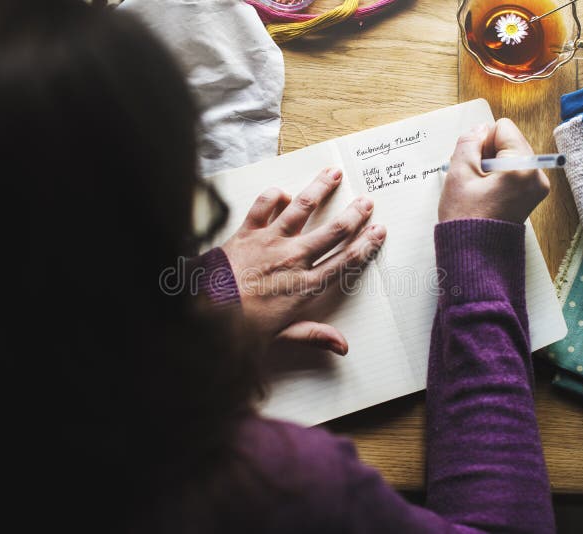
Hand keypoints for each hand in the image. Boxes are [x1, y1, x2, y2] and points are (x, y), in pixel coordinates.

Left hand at [221, 168, 385, 354]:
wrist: (203, 312)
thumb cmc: (240, 327)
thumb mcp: (280, 336)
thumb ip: (313, 335)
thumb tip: (343, 347)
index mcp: (305, 286)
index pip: (344, 261)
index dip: (365, 244)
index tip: (379, 230)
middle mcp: (293, 259)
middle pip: (332, 231)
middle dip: (353, 214)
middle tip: (366, 200)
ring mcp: (270, 241)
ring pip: (302, 208)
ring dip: (320, 189)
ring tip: (333, 173)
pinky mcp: (247, 231)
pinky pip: (263, 206)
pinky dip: (273, 196)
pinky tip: (282, 192)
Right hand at [438, 118, 549, 223]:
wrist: (474, 254)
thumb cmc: (465, 218)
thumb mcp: (459, 173)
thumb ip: (469, 143)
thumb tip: (479, 130)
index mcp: (522, 167)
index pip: (503, 128)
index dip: (482, 141)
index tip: (473, 163)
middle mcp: (536, 175)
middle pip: (510, 141)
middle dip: (488, 153)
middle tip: (474, 177)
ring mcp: (536, 187)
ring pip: (510, 156)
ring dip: (491, 165)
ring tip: (478, 187)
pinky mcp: (531, 196)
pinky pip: (514, 171)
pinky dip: (498, 176)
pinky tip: (485, 192)